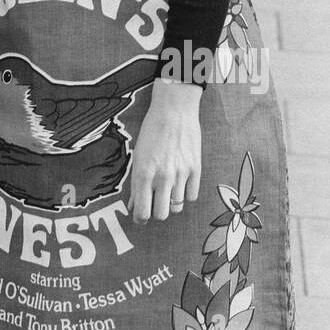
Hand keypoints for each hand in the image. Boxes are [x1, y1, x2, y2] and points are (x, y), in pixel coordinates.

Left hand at [128, 80, 201, 222]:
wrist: (174, 111)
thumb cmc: (151, 131)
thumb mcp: (138, 156)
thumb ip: (136, 183)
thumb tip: (133, 205)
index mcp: (143, 173)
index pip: (142, 212)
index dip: (140, 218)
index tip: (140, 217)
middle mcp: (162, 177)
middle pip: (161, 215)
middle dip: (156, 213)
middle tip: (154, 205)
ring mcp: (181, 174)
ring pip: (177, 208)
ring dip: (171, 203)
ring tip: (167, 191)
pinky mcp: (196, 170)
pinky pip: (191, 197)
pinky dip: (185, 195)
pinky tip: (181, 184)